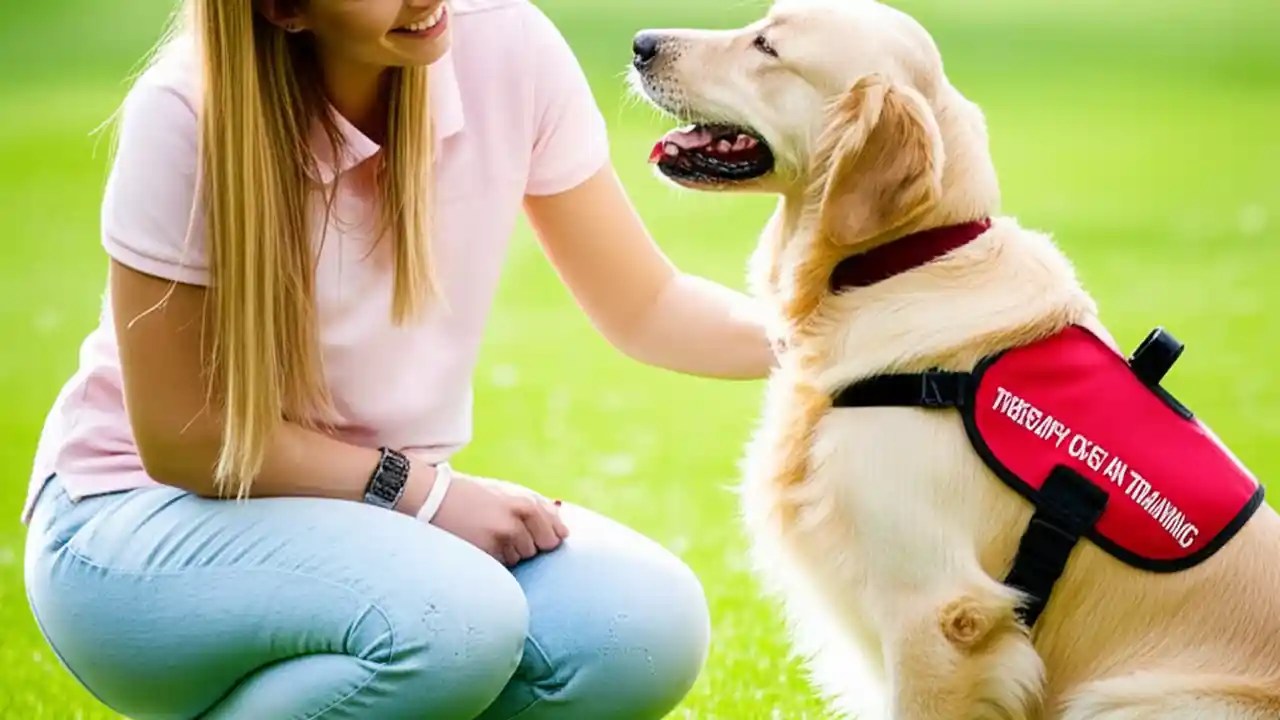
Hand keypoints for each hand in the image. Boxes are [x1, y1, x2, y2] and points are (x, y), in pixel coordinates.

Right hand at [428, 472, 569, 566]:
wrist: (434, 498)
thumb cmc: (475, 495)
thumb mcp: (509, 492)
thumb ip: (540, 507)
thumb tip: (565, 532)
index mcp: (526, 503)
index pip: (556, 536)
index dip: (547, 538)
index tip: (534, 533)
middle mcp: (516, 521)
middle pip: (537, 550)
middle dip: (525, 544)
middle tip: (503, 530)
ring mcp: (499, 539)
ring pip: (519, 559)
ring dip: (509, 553)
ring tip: (487, 534)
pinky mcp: (483, 553)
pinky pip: (501, 566)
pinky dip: (494, 560)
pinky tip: (479, 543)